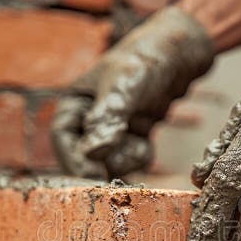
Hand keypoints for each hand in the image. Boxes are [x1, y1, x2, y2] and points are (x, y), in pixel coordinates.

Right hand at [51, 7, 213, 178]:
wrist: (177, 58)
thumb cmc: (145, 63)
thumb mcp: (124, 86)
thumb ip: (109, 118)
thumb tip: (93, 151)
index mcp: (74, 102)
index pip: (62, 136)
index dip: (74, 159)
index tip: (92, 177)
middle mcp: (85, 120)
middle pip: (81, 156)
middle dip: (99, 167)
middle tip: (113, 182)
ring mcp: (107, 132)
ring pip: (105, 163)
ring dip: (123, 160)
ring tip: (140, 143)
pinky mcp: (126, 140)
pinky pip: (126, 161)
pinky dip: (136, 157)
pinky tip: (146, 143)